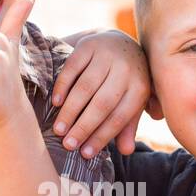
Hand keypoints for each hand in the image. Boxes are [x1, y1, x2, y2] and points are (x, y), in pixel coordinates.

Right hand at [52, 29, 152, 156]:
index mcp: (139, 88)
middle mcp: (126, 70)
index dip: (102, 137)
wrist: (119, 41)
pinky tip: (55, 103)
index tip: (85, 153)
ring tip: (58, 130)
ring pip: (86, 87)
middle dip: (84, 127)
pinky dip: (63, 86)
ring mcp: (107, 55)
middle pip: (102, 104)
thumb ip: (128, 125)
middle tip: (67, 145)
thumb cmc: (124, 81)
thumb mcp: (132, 101)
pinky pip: (73, 68)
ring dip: (70, 111)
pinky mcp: (89, 45)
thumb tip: (126, 151)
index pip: (119, 117)